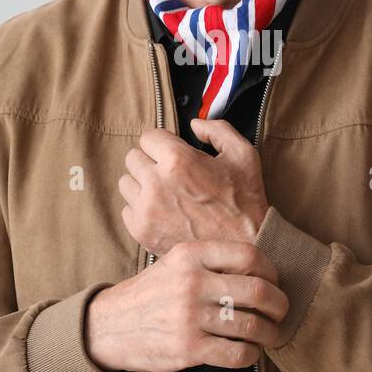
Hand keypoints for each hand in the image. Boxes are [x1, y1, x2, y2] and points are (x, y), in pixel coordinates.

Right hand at [85, 240, 289, 371]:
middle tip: (280, 311)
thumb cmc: (151, 294)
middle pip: (258, 290)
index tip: (274, 281)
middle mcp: (192, 283)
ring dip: (270, 333)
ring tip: (269, 334)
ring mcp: (190, 317)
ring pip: (253, 325)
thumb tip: (260, 270)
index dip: (271, 270)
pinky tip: (249, 351)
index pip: (248, 255)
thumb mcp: (174, 263)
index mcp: (190, 256)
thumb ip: (211, 261)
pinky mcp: (189, 348)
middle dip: (279, 304)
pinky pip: (238, 353)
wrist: (110, 326)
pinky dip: (252, 354)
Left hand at [118, 117, 268, 256]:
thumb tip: (194, 123)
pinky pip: (126, 210)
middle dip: (150, 161)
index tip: (171, 152)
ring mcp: (146, 210)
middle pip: (132, 158)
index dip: (162, 143)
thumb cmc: (245, 202)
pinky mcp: (142, 232)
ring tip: (164, 193)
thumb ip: (217, 129)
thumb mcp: (243, 154)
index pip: (147, 137)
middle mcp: (156, 183)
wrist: (243, 247)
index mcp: (178, 159)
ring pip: (126, 184)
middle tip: (169, 173)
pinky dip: (140, 210)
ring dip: (142, 185)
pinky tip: (162, 212)